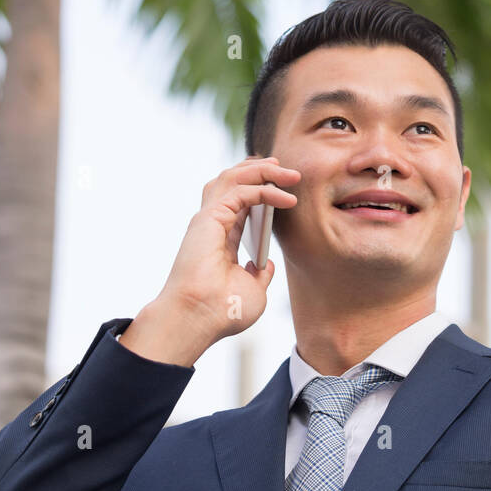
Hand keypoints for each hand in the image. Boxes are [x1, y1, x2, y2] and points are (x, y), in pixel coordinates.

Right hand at [120, 157, 298, 364]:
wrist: (200, 319)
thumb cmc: (222, 310)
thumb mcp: (253, 289)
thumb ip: (260, 273)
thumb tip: (266, 264)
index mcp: (222, 238)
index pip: (240, 201)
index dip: (260, 186)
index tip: (284, 184)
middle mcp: (213, 223)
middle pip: (234, 181)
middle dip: (263, 171)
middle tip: (290, 173)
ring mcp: (209, 218)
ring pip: (234, 177)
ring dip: (263, 171)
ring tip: (290, 174)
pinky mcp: (210, 218)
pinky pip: (242, 191)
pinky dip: (265, 190)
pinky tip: (287, 198)